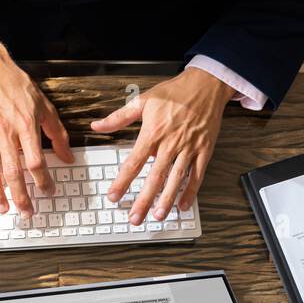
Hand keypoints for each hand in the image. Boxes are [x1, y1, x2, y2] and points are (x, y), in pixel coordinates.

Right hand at [0, 40, 72, 217]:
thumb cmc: (17, 87)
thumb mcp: (44, 106)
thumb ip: (57, 133)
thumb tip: (68, 157)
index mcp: (26, 126)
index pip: (35, 161)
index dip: (43, 181)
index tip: (48, 192)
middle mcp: (6, 132)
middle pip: (13, 172)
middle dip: (21, 196)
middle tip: (27, 212)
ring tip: (3, 209)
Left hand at [91, 69, 235, 224]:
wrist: (206, 85)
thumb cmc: (175, 92)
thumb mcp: (143, 101)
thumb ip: (118, 117)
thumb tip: (97, 125)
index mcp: (153, 132)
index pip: (134, 162)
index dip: (122, 181)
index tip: (114, 196)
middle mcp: (171, 143)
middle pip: (154, 176)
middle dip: (143, 199)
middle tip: (135, 217)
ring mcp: (189, 148)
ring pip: (176, 178)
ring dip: (167, 199)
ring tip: (157, 215)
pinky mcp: (204, 150)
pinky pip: (198, 174)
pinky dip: (191, 191)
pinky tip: (183, 205)